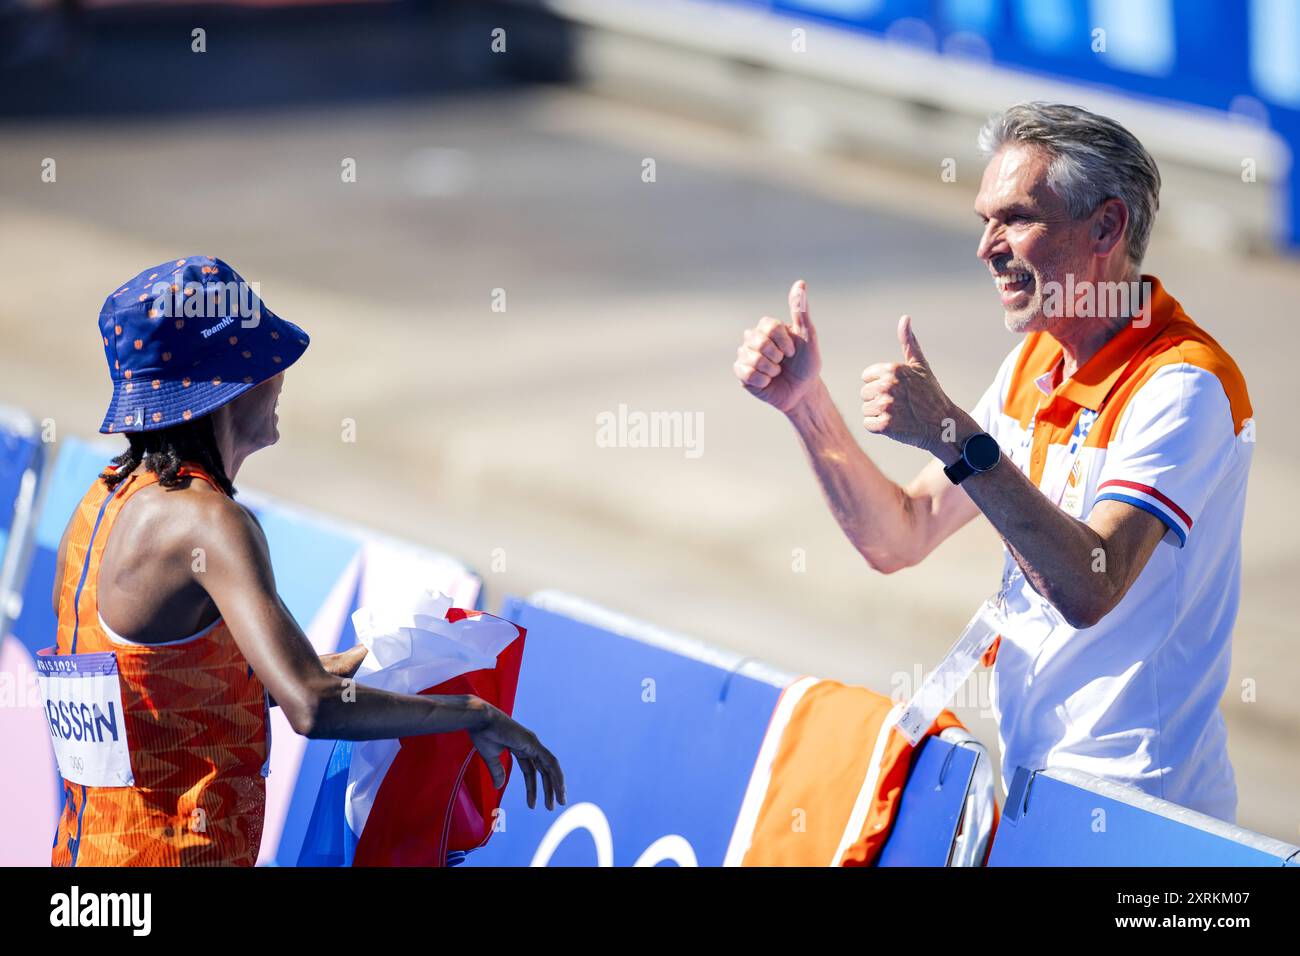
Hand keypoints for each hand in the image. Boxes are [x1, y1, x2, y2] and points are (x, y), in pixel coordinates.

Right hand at [469, 701, 565, 810]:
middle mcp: (530, 746)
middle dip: (548, 788)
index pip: (530, 770)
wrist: (480, 720)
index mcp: (520, 747)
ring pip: (550, 767)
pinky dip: (557, 774)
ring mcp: (533, 743)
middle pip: (543, 770)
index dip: (532, 788)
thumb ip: (496, 771)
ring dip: (556, 785)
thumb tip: (499, 786)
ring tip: (559, 802)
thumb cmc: (482, 734)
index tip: (532, 804)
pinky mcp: (533, 743)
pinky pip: (550, 761)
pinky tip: (560, 787)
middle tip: (551, 807)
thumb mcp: (490, 757)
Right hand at [734, 279, 822, 414]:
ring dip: (771, 371)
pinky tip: (767, 382)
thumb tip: (800, 283)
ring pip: (753, 360)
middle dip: (776, 357)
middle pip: (759, 342)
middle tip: (783, 363)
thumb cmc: (806, 364)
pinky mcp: (741, 373)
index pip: (769, 327)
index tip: (792, 351)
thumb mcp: (808, 336)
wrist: (802, 391)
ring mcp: (745, 356)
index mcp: (767, 328)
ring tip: (776, 373)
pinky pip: (747, 374)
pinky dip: (762, 381)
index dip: (784, 342)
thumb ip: (801, 311)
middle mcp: (753, 339)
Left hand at [860, 315, 956, 453]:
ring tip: (899, 414)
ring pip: (866, 410)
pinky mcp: (885, 425)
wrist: (942, 423)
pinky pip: (868, 425)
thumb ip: (908, 342)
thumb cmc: (930, 394)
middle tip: (900, 404)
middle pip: (865, 394)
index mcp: (892, 369)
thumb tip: (905, 318)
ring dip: (879, 414)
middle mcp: (888, 386)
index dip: (880, 384)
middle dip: (878, 400)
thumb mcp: (920, 365)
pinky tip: (896, 425)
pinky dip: (880, 428)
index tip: (898, 390)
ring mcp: (886, 406)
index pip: (866, 377)